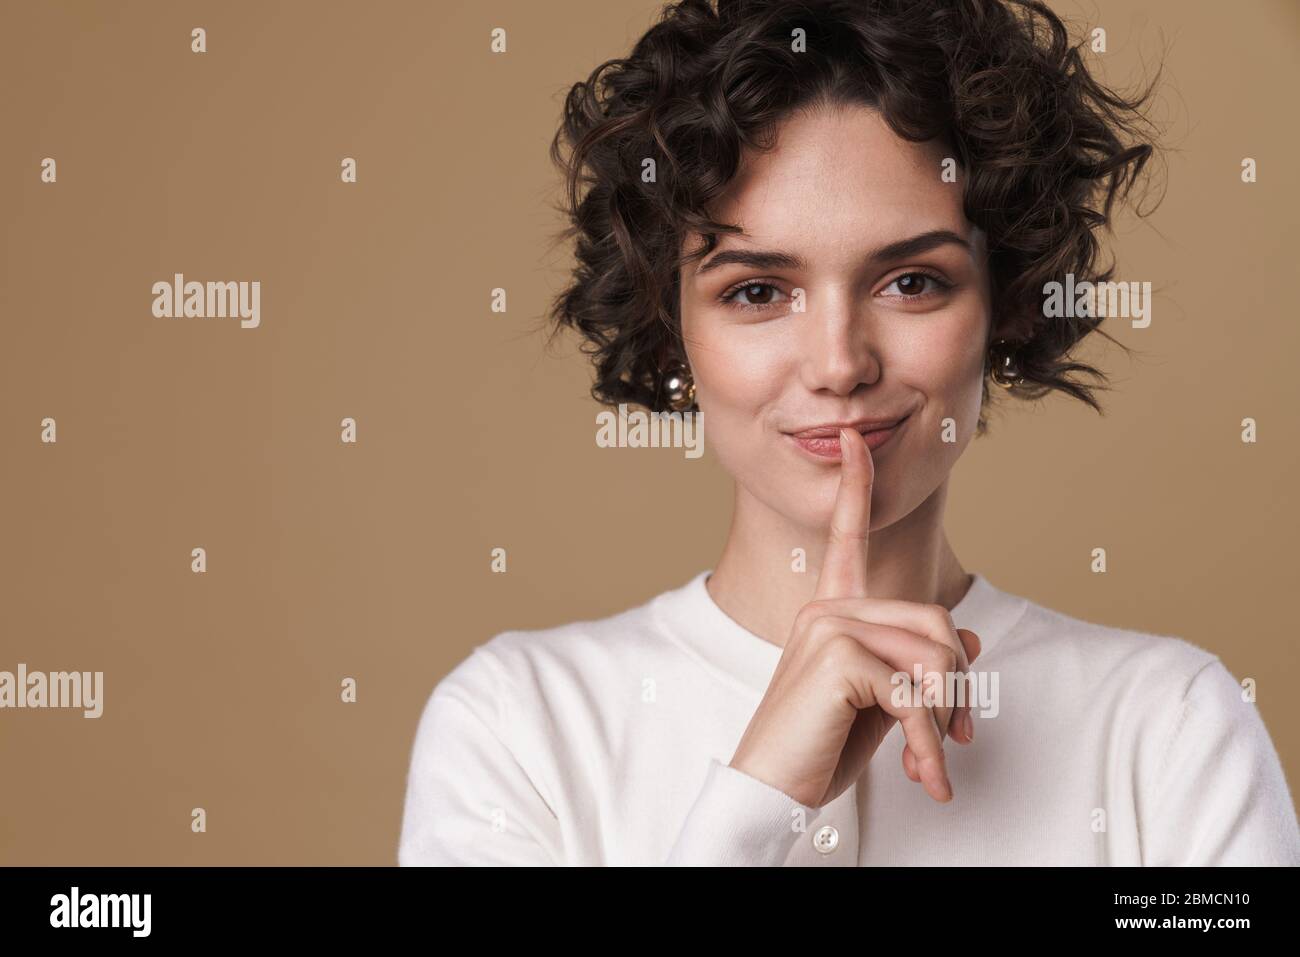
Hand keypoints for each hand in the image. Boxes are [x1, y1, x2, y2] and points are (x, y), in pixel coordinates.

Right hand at [729, 427, 981, 807]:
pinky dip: (927, 740)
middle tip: (956, 737)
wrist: (769, 791)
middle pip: (936, 622)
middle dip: (959, 687)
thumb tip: (971, 637)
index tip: (854, 441)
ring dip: (944, 720)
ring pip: (934, 656)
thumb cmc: (819, 747)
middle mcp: (826, 607)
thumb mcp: (881, 703)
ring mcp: (828, 625)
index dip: (854, 486)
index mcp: (829, 610)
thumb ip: (917, 665)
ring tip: (927, 763)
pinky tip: (917, 773)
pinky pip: (916, 692)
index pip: (846, 536)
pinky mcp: (837, 655)